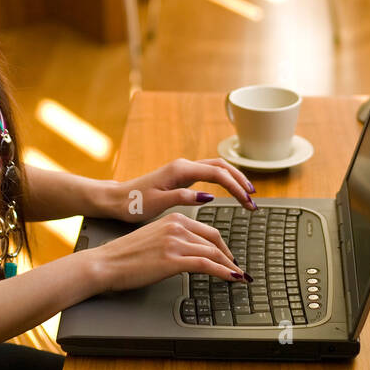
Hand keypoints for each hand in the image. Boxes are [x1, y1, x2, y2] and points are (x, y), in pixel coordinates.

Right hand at [90, 212, 243, 293]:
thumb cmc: (125, 255)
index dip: (223, 247)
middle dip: (229, 257)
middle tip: (237, 270)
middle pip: (214, 240)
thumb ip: (173, 241)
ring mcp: (175, 242)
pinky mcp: (173, 259)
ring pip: (213, 252)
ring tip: (239, 277)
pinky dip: (224, 272)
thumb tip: (189, 254)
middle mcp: (176, 226)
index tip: (229, 258)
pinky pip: (207, 264)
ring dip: (230, 267)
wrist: (106, 262)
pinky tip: (232, 278)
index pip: (207, 231)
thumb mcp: (154, 239)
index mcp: (173, 219)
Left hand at [104, 156, 255, 222]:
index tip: (247, 202)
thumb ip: (183, 198)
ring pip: (217, 168)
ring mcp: (183, 170)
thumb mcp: (157, 204)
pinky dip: (224, 181)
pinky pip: (209, 174)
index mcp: (179, 170)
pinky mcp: (182, 177)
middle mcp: (183, 166)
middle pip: (221, 166)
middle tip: (253, 200)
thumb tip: (208, 196)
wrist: (116, 200)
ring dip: (234, 179)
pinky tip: (231, 191)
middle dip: (240, 181)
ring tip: (248, 195)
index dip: (235, 187)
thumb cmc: (133, 203)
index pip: (217, 174)